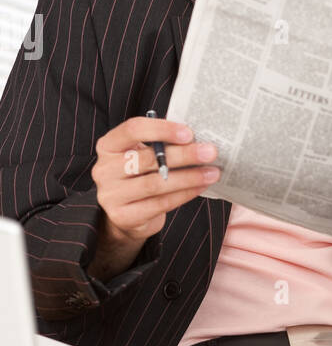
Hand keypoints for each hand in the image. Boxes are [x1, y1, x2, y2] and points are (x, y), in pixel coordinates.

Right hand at [90, 117, 220, 246]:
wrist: (126, 214)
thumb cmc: (139, 176)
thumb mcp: (143, 154)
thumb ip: (161, 144)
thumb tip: (198, 137)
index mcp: (108, 146)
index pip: (132, 129)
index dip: (161, 129)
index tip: (189, 133)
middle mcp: (104, 169)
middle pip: (148, 159)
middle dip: (184, 155)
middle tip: (210, 152)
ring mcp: (111, 195)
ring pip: (156, 183)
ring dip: (189, 177)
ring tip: (212, 172)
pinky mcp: (124, 216)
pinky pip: (160, 203)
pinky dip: (185, 194)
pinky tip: (201, 187)